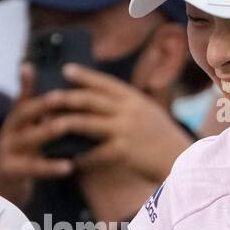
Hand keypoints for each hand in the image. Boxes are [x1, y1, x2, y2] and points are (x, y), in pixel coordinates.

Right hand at [0, 63, 72, 206]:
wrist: (3, 194)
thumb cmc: (24, 160)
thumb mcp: (29, 135)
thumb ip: (41, 116)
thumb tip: (53, 90)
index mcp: (15, 121)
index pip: (23, 98)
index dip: (28, 82)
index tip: (32, 66)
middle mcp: (8, 133)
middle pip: (22, 114)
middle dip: (42, 104)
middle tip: (61, 96)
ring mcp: (7, 152)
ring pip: (27, 139)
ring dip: (46, 131)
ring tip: (64, 126)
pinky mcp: (10, 173)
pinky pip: (32, 168)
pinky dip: (51, 167)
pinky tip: (69, 166)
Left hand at [46, 63, 191, 181]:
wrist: (182, 161)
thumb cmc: (163, 138)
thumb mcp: (148, 113)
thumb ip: (127, 106)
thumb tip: (102, 102)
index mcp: (135, 99)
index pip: (105, 82)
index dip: (84, 75)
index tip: (65, 69)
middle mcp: (129, 111)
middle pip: (91, 100)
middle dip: (67, 98)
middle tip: (47, 97)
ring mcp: (125, 130)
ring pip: (88, 123)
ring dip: (66, 123)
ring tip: (48, 125)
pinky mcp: (123, 152)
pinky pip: (95, 153)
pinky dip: (81, 157)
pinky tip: (68, 160)